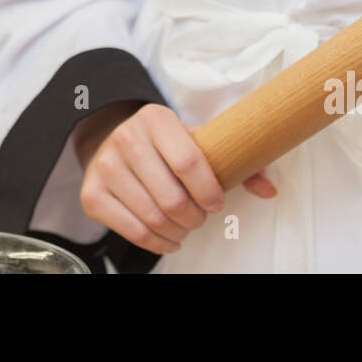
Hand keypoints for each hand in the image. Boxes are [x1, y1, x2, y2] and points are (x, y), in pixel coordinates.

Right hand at [75, 103, 276, 254]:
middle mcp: (125, 138)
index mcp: (155, 118)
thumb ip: (235, 162)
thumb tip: (269, 189)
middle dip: (195, 217)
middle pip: (172, 197)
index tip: (217, 203)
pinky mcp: (92, 194)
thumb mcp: (195, 141)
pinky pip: (132, 232)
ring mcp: (105, 166)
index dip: (209, 191)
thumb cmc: (164, 146)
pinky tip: (167, 237)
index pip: (190, 162)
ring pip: (154, 218)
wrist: (112, 142)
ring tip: (185, 228)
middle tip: (200, 218)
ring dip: (178, 232)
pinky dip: (157, 243)